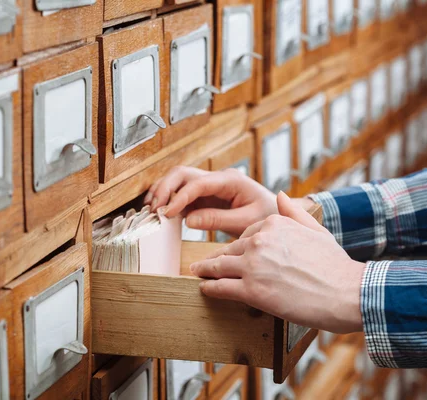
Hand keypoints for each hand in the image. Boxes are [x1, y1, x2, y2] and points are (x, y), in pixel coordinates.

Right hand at [145, 166, 278, 236]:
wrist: (276, 216)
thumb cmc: (266, 216)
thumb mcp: (246, 221)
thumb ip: (218, 219)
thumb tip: (188, 220)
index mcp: (230, 180)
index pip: (198, 183)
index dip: (179, 196)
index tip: (167, 212)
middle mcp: (217, 179)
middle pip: (183, 174)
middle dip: (164, 188)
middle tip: (152, 208)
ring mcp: (210, 187)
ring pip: (179, 182)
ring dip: (163, 193)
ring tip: (150, 210)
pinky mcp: (205, 198)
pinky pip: (182, 195)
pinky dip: (169, 202)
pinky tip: (159, 214)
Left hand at [189, 192, 363, 333]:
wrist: (345, 292)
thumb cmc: (333, 264)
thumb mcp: (315, 228)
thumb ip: (293, 212)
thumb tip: (280, 195)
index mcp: (272, 223)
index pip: (245, 234)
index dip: (237, 247)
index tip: (227, 253)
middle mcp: (259, 240)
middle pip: (230, 250)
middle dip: (216, 258)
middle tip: (203, 264)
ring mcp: (253, 265)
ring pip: (219, 267)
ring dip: (205, 271)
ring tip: (198, 273)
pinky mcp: (251, 290)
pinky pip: (221, 287)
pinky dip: (209, 289)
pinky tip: (204, 290)